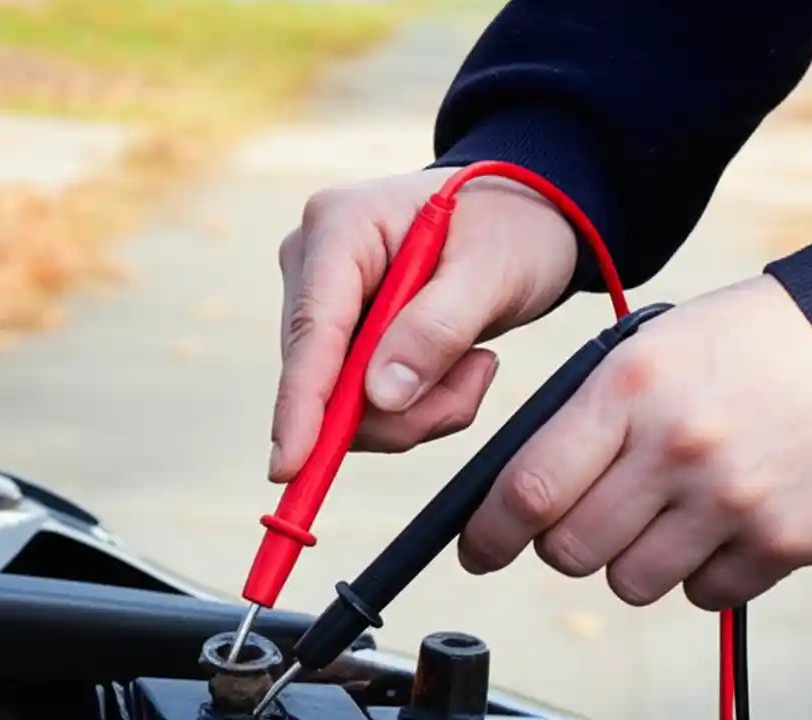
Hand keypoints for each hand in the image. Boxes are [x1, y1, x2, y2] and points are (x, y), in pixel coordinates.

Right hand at [270, 168, 578, 480]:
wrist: (522, 221)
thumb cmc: (511, 229)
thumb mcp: (494, 273)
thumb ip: (437, 330)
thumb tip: (378, 396)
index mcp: (341, 226)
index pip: (312, 327)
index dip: (300, 400)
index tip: (289, 465)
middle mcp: (313, 261)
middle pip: (323, 377)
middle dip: (398, 407)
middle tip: (477, 378)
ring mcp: (320, 301)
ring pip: (341, 403)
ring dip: (417, 409)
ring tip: (474, 364)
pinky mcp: (337, 336)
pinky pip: (359, 403)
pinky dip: (415, 405)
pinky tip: (455, 366)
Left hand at [458, 274, 811, 609]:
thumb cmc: (739, 344)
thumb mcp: (642, 352)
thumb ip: (582, 419)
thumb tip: (519, 492)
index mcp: (628, 390)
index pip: (530, 488)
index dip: (489, 533)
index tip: (477, 549)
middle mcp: (677, 448)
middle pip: (571, 550)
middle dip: (560, 545)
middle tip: (581, 521)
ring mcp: (733, 500)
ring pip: (630, 583)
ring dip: (629, 560)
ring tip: (662, 513)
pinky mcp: (784, 541)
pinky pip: (702, 595)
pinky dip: (697, 572)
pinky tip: (715, 522)